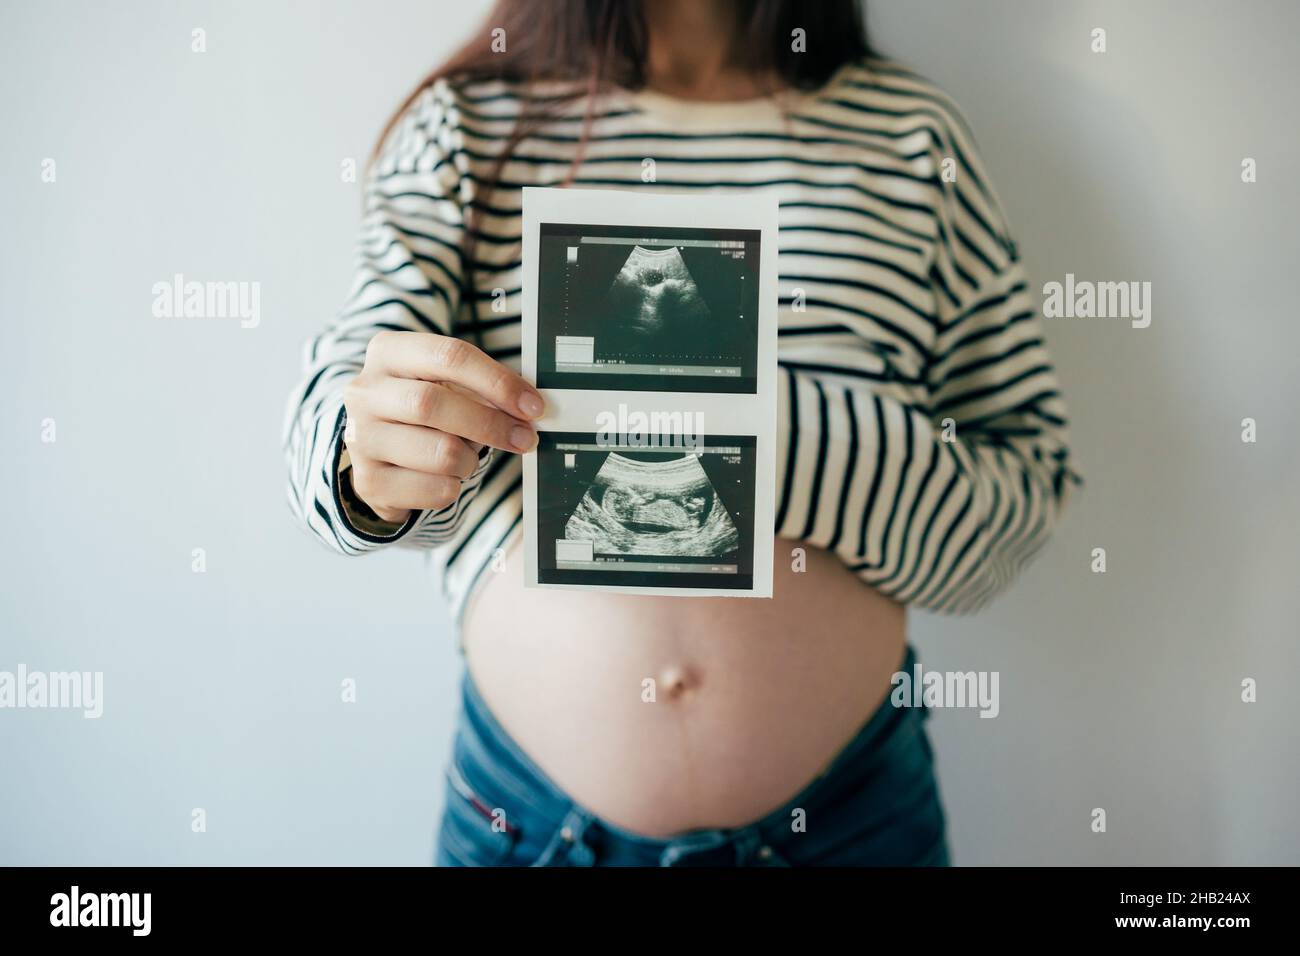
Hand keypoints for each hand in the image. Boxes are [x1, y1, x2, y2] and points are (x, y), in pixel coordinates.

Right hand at [342, 331, 543, 523]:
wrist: (380, 451)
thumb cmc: (424, 412)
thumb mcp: (447, 385)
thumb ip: (484, 389)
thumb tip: (530, 407)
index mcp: (388, 353)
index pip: (449, 356)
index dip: (497, 382)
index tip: (532, 405)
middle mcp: (365, 392)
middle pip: (433, 404)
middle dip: (490, 424)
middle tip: (525, 438)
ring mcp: (360, 438)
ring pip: (438, 452)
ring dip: (470, 459)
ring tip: (468, 457)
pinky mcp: (369, 481)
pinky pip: (434, 489)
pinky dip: (454, 487)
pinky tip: (447, 478)